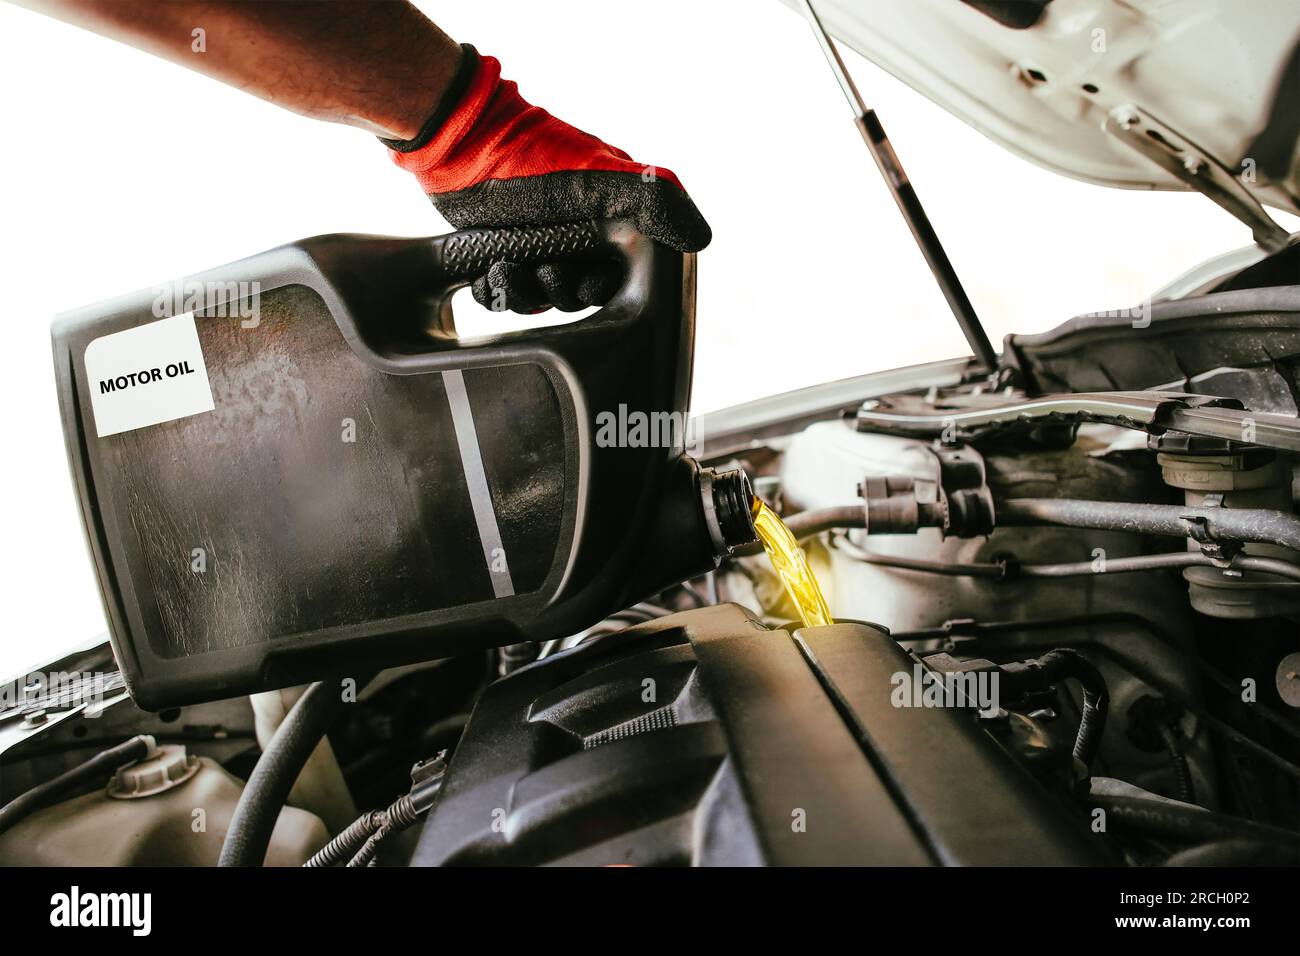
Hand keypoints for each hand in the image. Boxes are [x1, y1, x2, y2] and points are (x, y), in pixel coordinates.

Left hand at [386, 46, 710, 312]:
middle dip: (560, 293)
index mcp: (607, 224)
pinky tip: (488, 274)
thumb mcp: (604, 178)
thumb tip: (701, 239)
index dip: (604, 291)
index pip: (619, 279)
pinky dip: (494, 292)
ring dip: (522, 294)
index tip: (588, 284)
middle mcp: (574, 238)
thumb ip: (656, 204)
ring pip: (537, 299)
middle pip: (576, 295)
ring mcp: (534, 246)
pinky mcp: (497, 253)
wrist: (464, 141)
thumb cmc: (536, 157)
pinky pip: (500, 294)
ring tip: (507, 269)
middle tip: (545, 271)